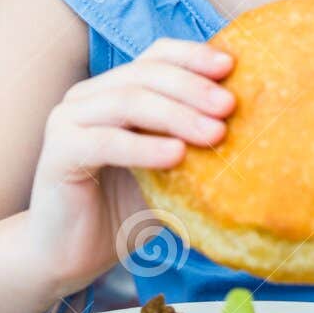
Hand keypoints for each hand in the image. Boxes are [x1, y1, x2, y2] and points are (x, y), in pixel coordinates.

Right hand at [27, 37, 234, 291]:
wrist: (69, 256)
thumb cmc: (122, 212)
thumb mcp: (168, 175)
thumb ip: (193, 147)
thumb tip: (256, 132)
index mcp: (115, 91)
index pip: (155, 56)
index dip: (192, 56)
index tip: (231, 67)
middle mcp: (88, 96)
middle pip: (145, 74)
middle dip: (192, 87)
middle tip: (229, 107)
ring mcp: (68, 120)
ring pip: (127, 101)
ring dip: (175, 115)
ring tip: (213, 134)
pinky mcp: (58, 151)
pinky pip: (105, 142)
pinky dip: (143, 146)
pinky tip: (175, 156)